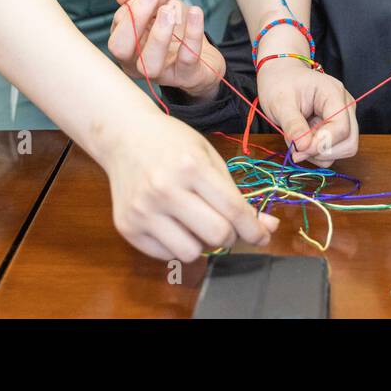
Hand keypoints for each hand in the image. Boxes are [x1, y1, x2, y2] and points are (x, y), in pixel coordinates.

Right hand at [101, 109, 278, 261]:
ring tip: (197, 224)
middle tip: (229, 227)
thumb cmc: (172, 144)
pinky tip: (174, 224)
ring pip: (191, 253)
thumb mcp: (209, 156)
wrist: (124, 136)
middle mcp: (164, 189)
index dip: (255, 229)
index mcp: (191, 167)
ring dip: (202, 244)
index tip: (263, 235)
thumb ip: (235, 193)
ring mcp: (142, 210)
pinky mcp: (127, 226)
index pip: (234, 210)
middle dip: (232, 236)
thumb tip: (266, 228)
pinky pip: (166, 255)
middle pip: (217, 235)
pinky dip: (177, 244)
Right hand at [107, 0, 224, 99]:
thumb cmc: (175, 30)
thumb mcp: (158, 7)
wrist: (204, 57)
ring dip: (159, 35)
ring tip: (169, 11)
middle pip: (121, 48)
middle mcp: (137, 63)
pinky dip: (192, 33)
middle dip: (135, 18)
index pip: (119, 25)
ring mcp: (161, 74)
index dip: (135, 3)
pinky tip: (195, 11)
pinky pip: (187, 59)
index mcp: (127, 44)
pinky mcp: (187, 76)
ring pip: (149, 63)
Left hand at [256, 59, 358, 165]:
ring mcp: (343, 117)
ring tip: (297, 139)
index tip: (299, 148)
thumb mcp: (280, 103)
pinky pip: (334, 149)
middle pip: (349, 142)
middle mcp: (345, 106)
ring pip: (344, 149)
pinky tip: (303, 139)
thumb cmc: (280, 83)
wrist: (281, 75)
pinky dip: (317, 152)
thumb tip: (302, 147)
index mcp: (334, 94)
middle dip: (322, 151)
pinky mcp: (336, 127)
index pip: (342, 127)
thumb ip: (293, 125)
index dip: (323, 144)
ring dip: (319, 153)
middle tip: (296, 146)